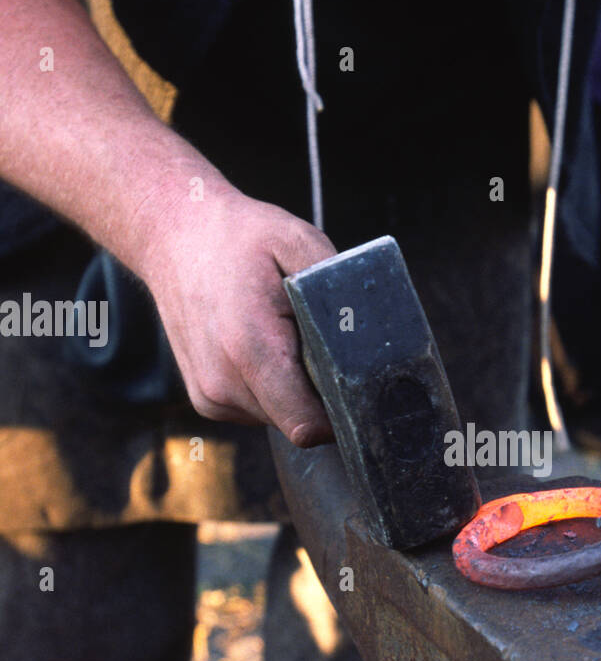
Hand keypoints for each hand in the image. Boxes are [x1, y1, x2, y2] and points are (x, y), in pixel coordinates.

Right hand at [136, 183, 336, 445]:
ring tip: (283, 337)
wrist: (172, 236)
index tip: (355, 385)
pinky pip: (259, 409)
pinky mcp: (206, 401)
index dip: (341, 413)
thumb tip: (368, 332)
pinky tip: (263, 346)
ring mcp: (211, 397)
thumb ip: (335, 288)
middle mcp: (223, 383)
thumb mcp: (296, 241)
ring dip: (294, 388)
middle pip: (300, 421)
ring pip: (280, 417)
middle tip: (314, 341)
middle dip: (319, 391)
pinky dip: (271, 387)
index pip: (308, 424)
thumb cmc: (237, 237)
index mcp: (249, 349)